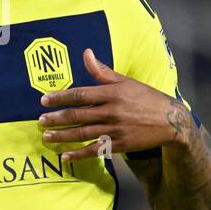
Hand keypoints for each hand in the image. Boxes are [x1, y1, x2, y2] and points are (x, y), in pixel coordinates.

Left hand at [38, 48, 197, 162]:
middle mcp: (111, 111)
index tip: (43, 100)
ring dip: (62, 136)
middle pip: (78, 115)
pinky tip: (65, 156)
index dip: (60, 97)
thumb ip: (102, 71)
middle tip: (40, 121)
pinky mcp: (119, 144)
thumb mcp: (125, 81)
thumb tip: (86, 53)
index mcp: (112, 93)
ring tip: (46, 137)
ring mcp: (115, 129)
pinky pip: (95, 150)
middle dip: (57, 118)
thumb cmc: (146, 97)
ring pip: (83, 133)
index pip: (80, 95)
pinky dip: (79, 154)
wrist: (170, 121)